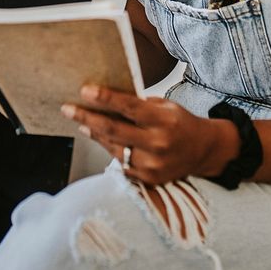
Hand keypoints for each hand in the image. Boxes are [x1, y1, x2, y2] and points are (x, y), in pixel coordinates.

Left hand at [61, 85, 239, 184]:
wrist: (203, 151)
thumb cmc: (180, 122)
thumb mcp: (164, 106)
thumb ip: (139, 105)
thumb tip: (107, 100)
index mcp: (163, 121)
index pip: (129, 107)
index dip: (105, 98)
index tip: (85, 90)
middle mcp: (157, 144)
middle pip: (114, 130)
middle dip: (87, 118)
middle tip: (67, 108)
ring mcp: (151, 165)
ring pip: (113, 148)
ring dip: (94, 134)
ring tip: (82, 121)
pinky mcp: (148, 179)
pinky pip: (121, 162)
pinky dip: (109, 148)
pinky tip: (100, 137)